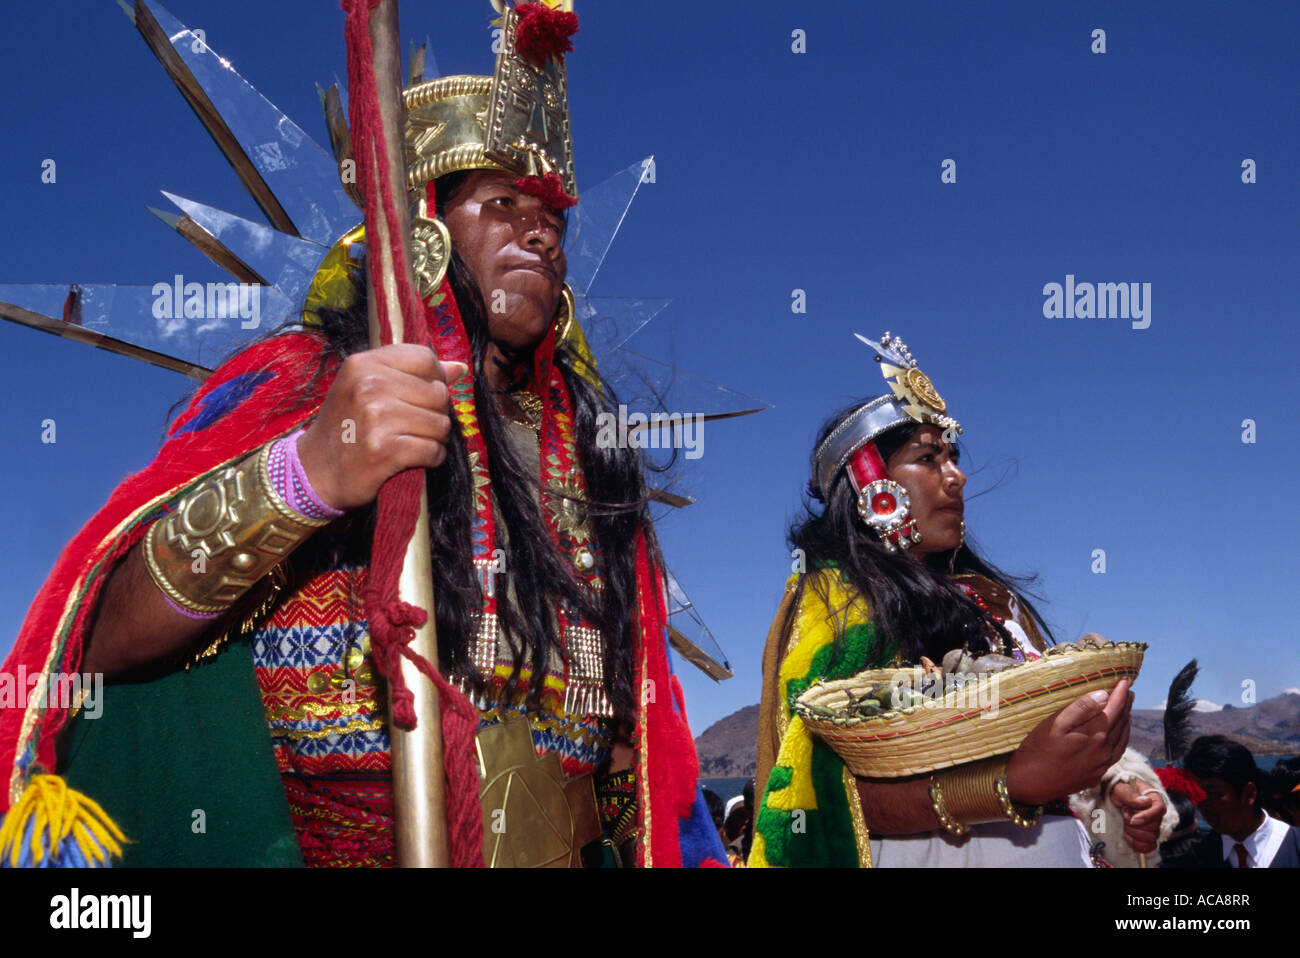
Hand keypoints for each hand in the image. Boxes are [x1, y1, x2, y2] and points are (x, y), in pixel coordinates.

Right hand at [296, 345, 467, 510]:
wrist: (315, 472)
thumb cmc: (346, 427)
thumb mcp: (366, 388)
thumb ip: (411, 374)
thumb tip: (460, 368)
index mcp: (363, 364)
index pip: (425, 358)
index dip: (433, 379)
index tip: (419, 397)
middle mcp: (368, 385)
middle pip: (438, 393)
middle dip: (435, 414)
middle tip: (413, 426)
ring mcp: (376, 417)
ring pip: (441, 423)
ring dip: (434, 439)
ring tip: (411, 442)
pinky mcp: (384, 449)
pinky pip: (433, 450)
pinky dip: (431, 458)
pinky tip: (412, 459)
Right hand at [1005, 678, 1132, 805]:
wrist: (1030, 783)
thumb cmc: (1037, 750)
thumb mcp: (1054, 724)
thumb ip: (1080, 709)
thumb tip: (1104, 695)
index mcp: (1094, 735)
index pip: (1114, 708)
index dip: (1120, 693)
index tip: (1125, 680)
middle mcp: (1103, 750)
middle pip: (1121, 723)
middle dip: (1125, 704)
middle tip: (1128, 690)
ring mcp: (1102, 764)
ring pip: (1123, 739)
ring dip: (1127, 721)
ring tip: (1127, 708)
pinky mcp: (1097, 774)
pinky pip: (1118, 753)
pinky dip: (1123, 739)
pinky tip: (1119, 735)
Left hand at [1110, 781, 1165, 853]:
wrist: (1113, 797)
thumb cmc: (1118, 789)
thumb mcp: (1120, 788)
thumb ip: (1130, 794)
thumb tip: (1145, 802)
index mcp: (1154, 798)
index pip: (1159, 809)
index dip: (1147, 816)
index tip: (1133, 819)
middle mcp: (1156, 813)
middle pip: (1155, 827)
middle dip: (1135, 824)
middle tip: (1123, 814)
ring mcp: (1153, 825)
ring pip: (1151, 837)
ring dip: (1134, 832)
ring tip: (1124, 822)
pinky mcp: (1147, 835)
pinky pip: (1149, 846)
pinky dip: (1137, 844)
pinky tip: (1128, 835)